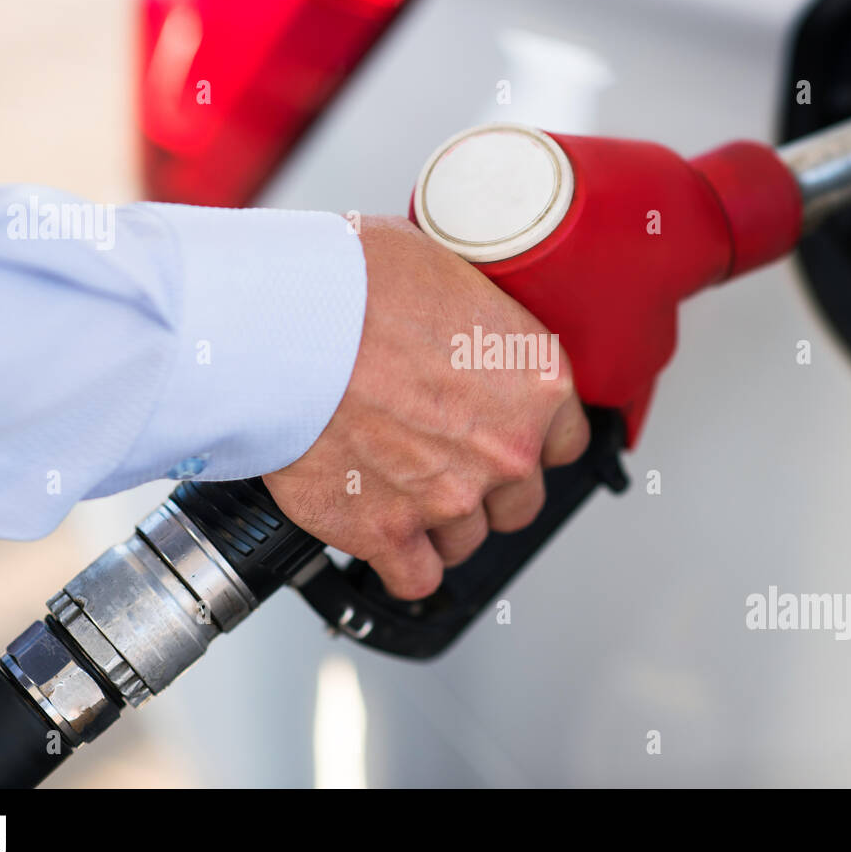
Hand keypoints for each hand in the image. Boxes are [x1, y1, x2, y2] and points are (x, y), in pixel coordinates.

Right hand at [263, 215, 588, 598]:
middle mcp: (506, 446)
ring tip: (400, 488)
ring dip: (439, 523)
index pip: (566, 440)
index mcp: (536, 379)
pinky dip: (401, 563)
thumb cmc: (355, 284)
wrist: (285, 324)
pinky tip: (385, 538)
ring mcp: (450, 495)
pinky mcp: (388, 531)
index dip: (531, 440)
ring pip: (466, 539)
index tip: (507, 438)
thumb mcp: (445, 275)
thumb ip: (472, 326)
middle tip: (443, 459)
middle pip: (521, 500)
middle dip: (486, 486)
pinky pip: (415, 576)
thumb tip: (458, 327)